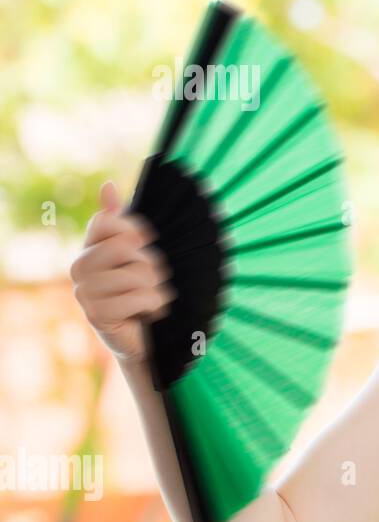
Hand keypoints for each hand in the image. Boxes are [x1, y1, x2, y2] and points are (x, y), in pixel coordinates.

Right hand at [70, 180, 174, 365]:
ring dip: (156, 288)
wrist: (143, 336)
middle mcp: (78, 267)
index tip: (142, 247)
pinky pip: (142, 297)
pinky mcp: (97, 315)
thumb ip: (120, 221)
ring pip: (139, 274)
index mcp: (87, 248)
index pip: (111, 221)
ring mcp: (84, 292)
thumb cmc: (141, 289)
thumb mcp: (135, 253)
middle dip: (150, 264)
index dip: (137, 233)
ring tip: (148, 298)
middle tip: (148, 280)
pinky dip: (155, 305)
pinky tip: (147, 313)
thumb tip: (107, 185)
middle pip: (127, 246)